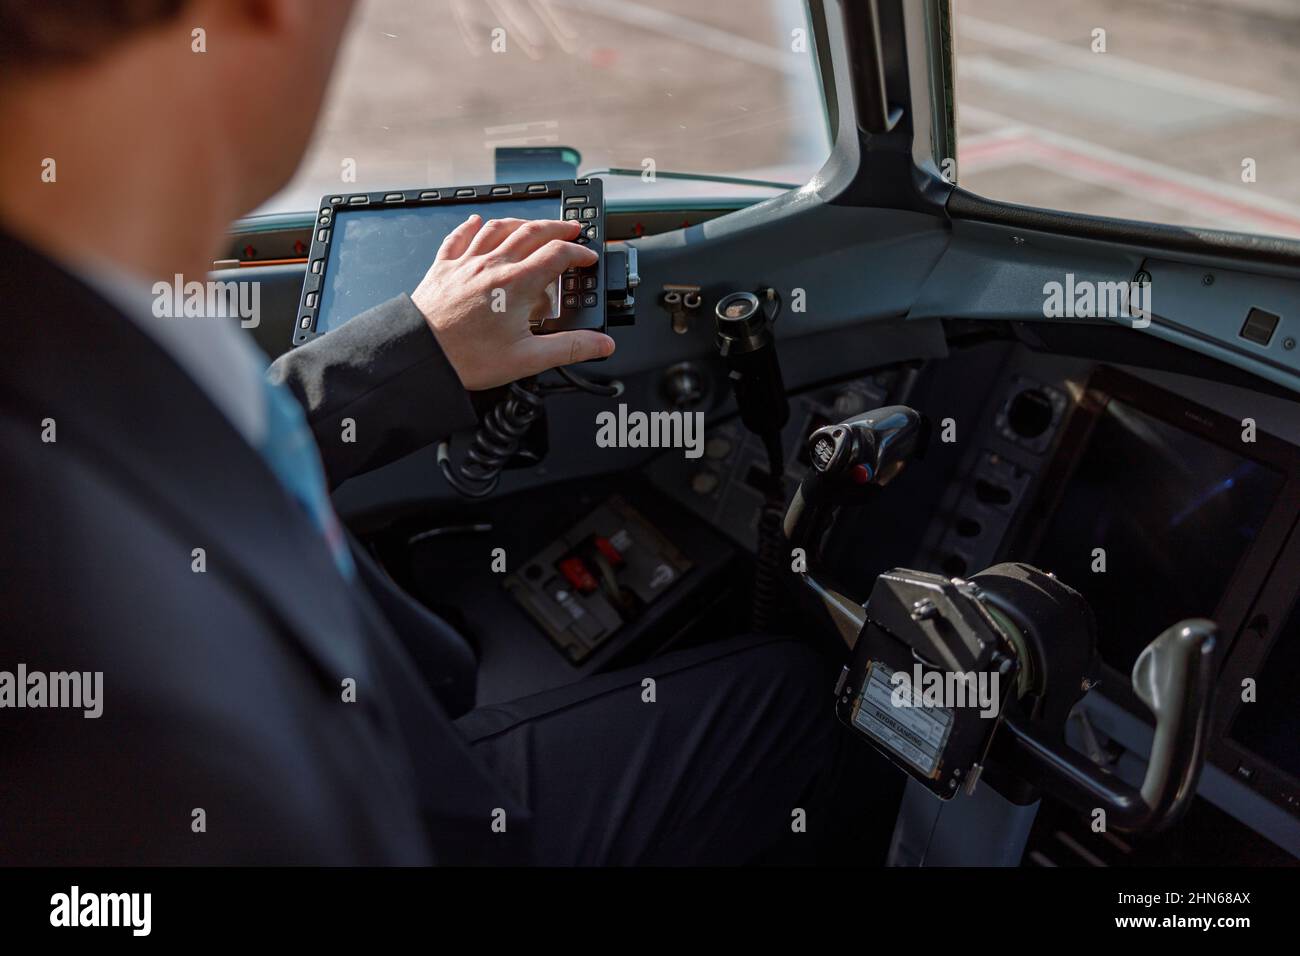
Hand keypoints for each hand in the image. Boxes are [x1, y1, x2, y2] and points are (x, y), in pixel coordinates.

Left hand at [410, 215, 614, 390]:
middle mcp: (492, 265)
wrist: (422, 354)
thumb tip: (600, 344)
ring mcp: (466, 263)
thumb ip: (569, 348)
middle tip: (572, 229)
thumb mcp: (527, 358)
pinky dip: (471, 226)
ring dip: (521, 222)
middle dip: (557, 227)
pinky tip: (475, 221)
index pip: (558, 254)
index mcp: (516, 284)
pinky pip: (459, 237)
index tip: (587, 258)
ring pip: (498, 227)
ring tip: (533, 224)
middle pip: (532, 232)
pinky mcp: (443, 268)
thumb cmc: (467, 357)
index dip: (579, 252)